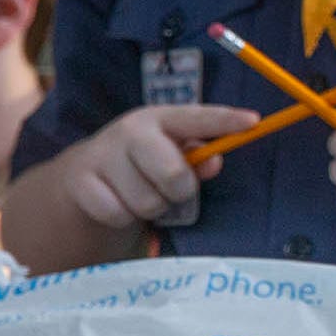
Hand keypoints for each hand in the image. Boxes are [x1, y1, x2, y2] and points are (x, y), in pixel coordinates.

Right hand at [49, 104, 258, 228]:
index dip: (226, 120)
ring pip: (147, 202)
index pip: (198, 118)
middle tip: (172, 189)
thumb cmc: (146, 160)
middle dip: (180, 191)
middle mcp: (130, 130)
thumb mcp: (174, 151)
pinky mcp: (81, 182)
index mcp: (161, 118)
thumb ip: (199, 156)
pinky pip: (118, 214)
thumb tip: (213, 163)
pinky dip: (124, 217)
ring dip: (151, 207)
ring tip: (141, 193)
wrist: (85, 171)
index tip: (254, 121)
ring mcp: (102, 155)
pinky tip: (118, 201)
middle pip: (174, 174)